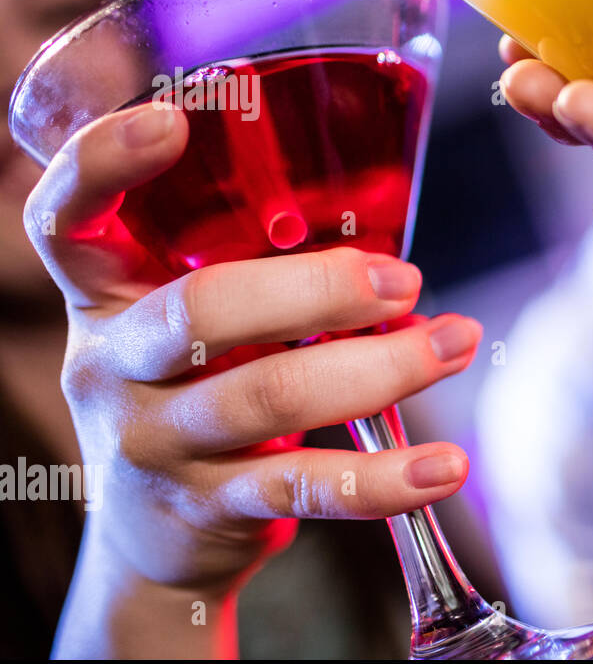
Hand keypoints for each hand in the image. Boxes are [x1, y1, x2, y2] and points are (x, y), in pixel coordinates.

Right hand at [27, 102, 480, 656]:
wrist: (158, 542)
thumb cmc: (193, 397)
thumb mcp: (186, 330)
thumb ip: (250, 276)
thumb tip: (386, 248)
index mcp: (106, 297)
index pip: (66, 221)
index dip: (101, 166)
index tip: (172, 121)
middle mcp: (116, 366)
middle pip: (203, 310)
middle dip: (320, 288)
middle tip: (405, 280)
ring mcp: (156, 442)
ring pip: (270, 396)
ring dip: (381, 367)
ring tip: (455, 343)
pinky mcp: (210, 506)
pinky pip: (307, 486)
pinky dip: (387, 478)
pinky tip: (445, 466)